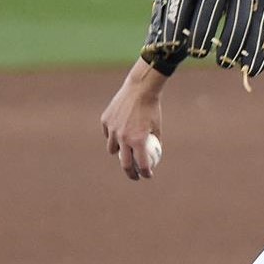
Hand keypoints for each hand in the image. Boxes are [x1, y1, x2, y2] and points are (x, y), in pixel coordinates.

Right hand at [100, 60, 167, 181]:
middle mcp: (123, 137)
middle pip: (124, 164)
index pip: (141, 165)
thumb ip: (155, 142)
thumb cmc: (152, 107)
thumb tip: (155, 155)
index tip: (147, 175)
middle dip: (130, 173)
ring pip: (112, 149)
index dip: (145, 173)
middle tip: (135, 175)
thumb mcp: (157, 127)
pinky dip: (113, 136)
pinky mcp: (106, 120)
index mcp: (138, 140)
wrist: (140, 88)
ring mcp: (112, 129)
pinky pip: (108, 134)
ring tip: (125, 152)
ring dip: (119, 153)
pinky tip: (118, 135)